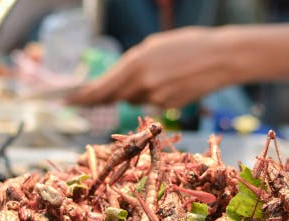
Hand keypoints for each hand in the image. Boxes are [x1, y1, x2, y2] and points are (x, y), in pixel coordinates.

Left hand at [68, 26, 246, 107]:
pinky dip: (157, 94)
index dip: (82, 97)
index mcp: (135, 63)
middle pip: (114, 97)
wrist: (222, 57)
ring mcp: (155, 98)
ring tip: (160, 74)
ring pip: (135, 99)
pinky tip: (174, 82)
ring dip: (137, 90)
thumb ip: (133, 65)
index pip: (101, 87)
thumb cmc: (187, 45)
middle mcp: (141, 83)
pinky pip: (152, 103)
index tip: (66, 102)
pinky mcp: (168, 107)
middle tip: (81, 101)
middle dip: (100, 98)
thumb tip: (118, 84)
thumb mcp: (154, 47)